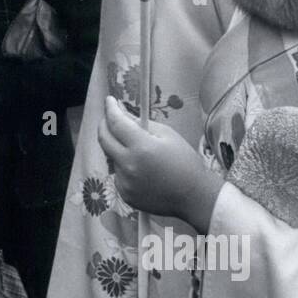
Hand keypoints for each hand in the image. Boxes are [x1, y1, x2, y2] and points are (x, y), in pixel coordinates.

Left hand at [98, 95, 221, 230]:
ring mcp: (124, 182)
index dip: (110, 109)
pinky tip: (141, 170)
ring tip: (137, 149)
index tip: (109, 101)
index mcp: (141, 147)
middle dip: (104, 125)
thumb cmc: (185, 162)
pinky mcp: (125, 194)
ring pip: (111, 157)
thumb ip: (141, 123)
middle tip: (110, 118)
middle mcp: (128, 165)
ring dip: (117, 148)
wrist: (193, 196)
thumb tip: (122, 113)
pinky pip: (117, 174)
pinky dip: (124, 166)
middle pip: (104, 139)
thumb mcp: (168, 135)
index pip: (116, 123)